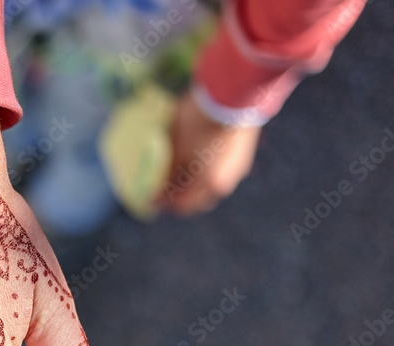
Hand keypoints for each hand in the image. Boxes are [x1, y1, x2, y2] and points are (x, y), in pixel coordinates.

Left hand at [156, 91, 260, 214]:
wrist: (232, 92)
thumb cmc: (197, 120)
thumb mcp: (176, 147)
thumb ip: (169, 173)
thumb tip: (157, 192)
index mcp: (208, 184)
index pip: (183, 205)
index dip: (164, 203)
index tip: (150, 196)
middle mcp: (225, 182)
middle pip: (199, 199)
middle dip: (181, 196)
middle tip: (164, 187)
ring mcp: (237, 168)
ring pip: (211, 186)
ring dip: (195, 185)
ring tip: (180, 172)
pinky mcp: (243, 153)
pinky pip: (221, 171)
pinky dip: (207, 172)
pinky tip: (199, 159)